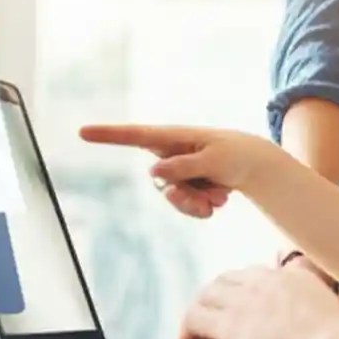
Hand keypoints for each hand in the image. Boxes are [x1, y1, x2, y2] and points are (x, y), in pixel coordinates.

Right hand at [78, 124, 307, 217]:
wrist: (255, 164)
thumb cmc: (236, 154)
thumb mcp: (215, 160)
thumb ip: (185, 166)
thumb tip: (153, 171)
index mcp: (174, 137)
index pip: (136, 135)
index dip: (109, 135)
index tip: (83, 132)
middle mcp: (170, 153)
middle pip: (161, 183)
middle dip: (185, 197)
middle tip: (213, 199)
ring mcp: (177, 171)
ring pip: (173, 198)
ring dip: (198, 203)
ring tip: (222, 196)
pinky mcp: (185, 185)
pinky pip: (184, 206)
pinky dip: (204, 206)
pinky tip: (220, 197)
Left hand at [178, 265, 338, 338]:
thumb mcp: (325, 299)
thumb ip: (307, 287)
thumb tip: (297, 290)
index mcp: (287, 275)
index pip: (248, 277)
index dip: (237, 301)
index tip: (240, 324)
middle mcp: (261, 281)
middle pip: (221, 285)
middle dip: (215, 313)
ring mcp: (243, 300)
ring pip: (204, 300)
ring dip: (199, 328)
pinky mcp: (229, 325)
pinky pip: (193, 321)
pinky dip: (187, 337)